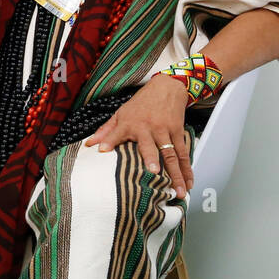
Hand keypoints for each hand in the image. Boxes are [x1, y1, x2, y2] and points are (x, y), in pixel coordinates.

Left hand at [84, 75, 192, 196]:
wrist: (167, 87)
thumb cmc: (141, 104)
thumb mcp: (121, 113)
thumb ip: (106, 130)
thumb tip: (90, 144)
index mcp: (130, 123)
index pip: (116, 132)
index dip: (109, 141)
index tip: (103, 151)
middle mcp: (148, 128)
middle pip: (150, 145)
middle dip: (152, 158)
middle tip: (154, 172)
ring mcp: (165, 131)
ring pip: (171, 154)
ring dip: (176, 174)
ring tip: (179, 191)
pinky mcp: (178, 133)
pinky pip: (183, 153)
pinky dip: (186, 169)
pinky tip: (188, 183)